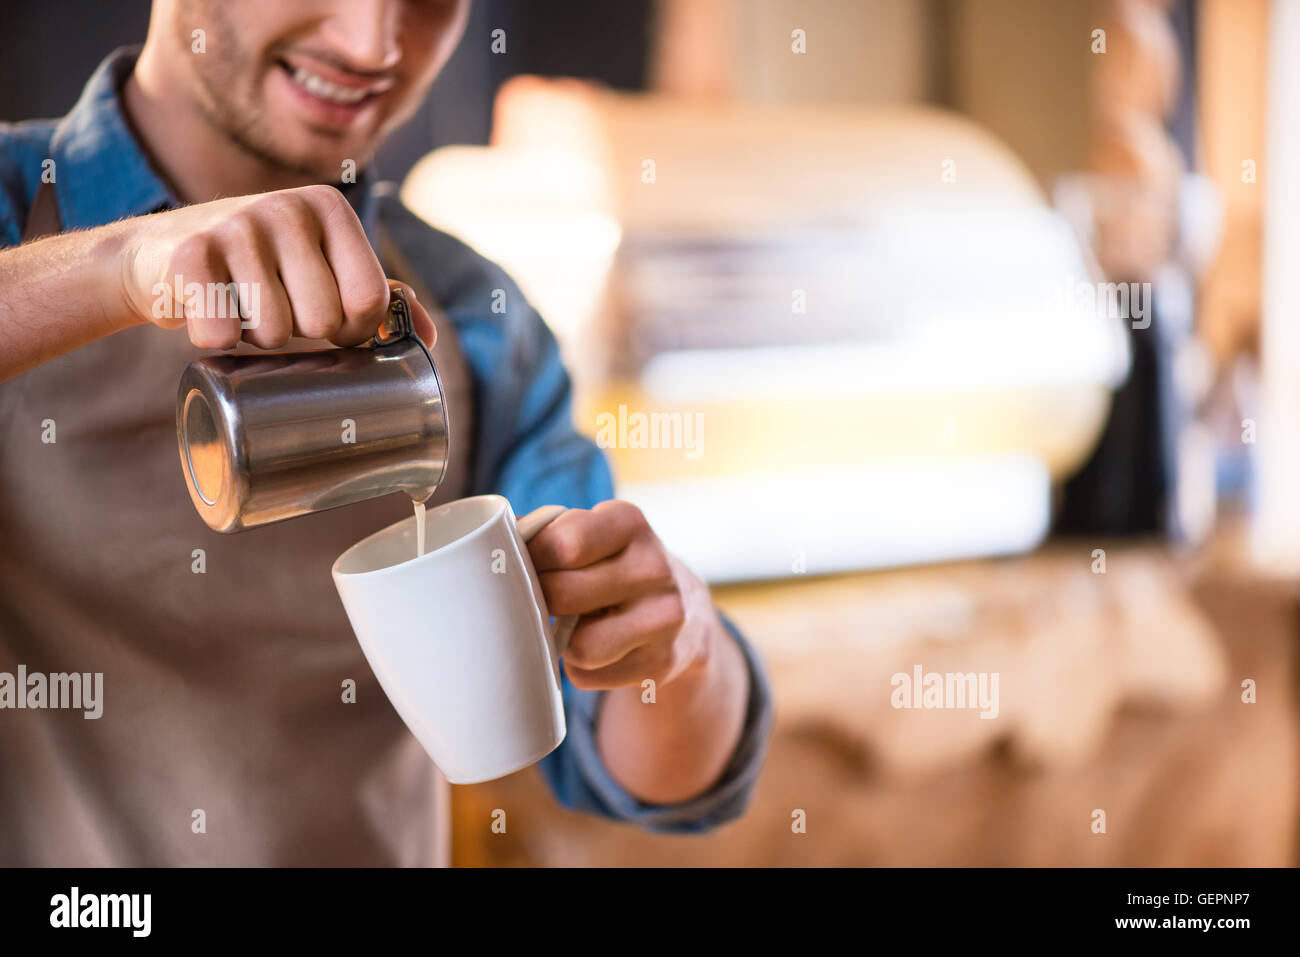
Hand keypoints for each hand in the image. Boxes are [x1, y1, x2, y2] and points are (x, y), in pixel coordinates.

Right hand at [118, 184, 435, 349]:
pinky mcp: (190, 253)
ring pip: (273, 330)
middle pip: (324, 320)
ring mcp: (237, 225)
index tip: (330, 322)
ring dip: (256, 337)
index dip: (353, 329)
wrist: (161, 256)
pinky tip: (208, 313)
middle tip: (275, 308)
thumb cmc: (261, 269)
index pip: (370, 299)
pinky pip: (220, 332)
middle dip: (300, 334)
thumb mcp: (324, 270)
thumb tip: (429, 340)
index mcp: (331, 208)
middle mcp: (288, 207)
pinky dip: (215, 340)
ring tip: (242, 307)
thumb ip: (380, 299)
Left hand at [525, 500, 716, 690]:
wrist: (680, 612)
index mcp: (628, 522)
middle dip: (542, 602)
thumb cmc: (607, 566)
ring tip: (578, 626)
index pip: (560, 545)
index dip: (530, 561)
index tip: (527, 568)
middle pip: (562, 595)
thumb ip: (542, 534)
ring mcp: (665, 617)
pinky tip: (601, 649)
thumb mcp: (587, 533)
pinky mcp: (663, 662)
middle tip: (547, 601)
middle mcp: (655, 566)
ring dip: (564, 641)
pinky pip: (590, 676)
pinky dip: (582, 668)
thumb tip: (486, 547)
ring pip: (579, 645)